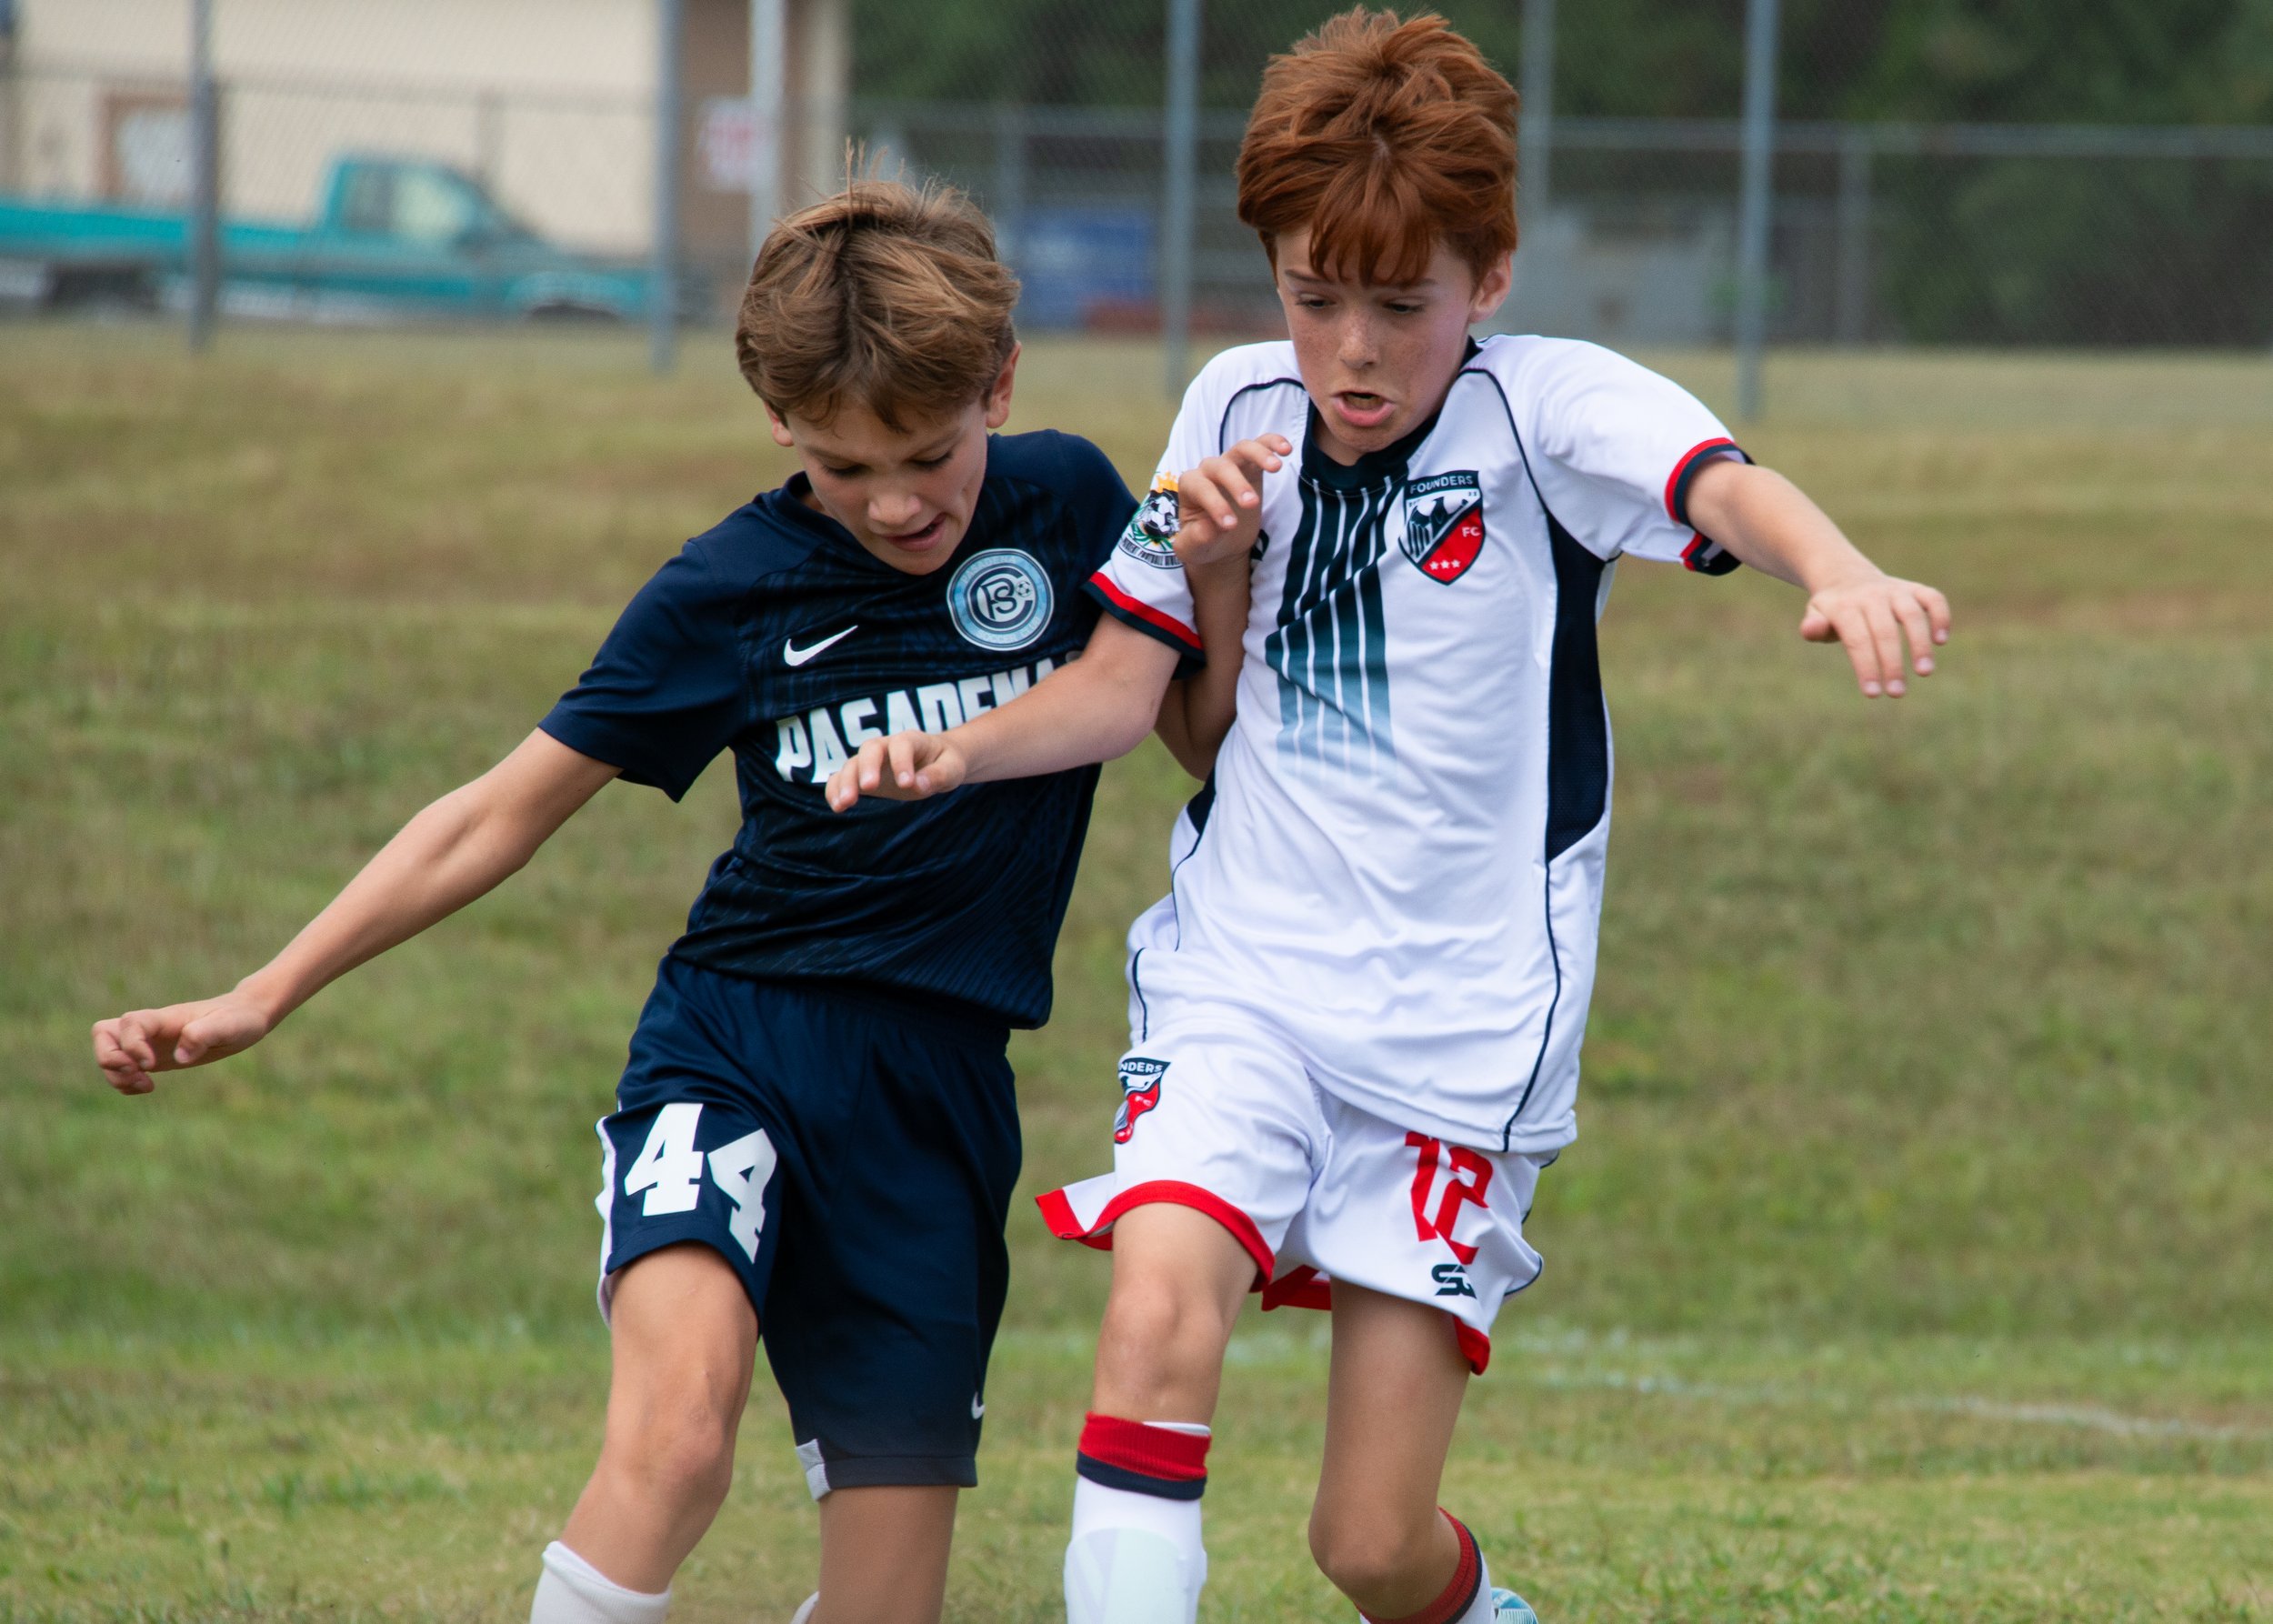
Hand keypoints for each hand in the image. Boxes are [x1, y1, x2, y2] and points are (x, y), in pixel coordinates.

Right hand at [92, 989, 277, 1095]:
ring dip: (115, 1075)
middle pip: (103, 1034)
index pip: (129, 1023)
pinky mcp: (152, 1056)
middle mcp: (151, 1028)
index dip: (131, 1045)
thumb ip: (203, 1035)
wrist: (246, 1017)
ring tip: (146, 1086)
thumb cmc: (238, 1019)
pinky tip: (148, 1088)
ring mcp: (149, 1041)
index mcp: (165, 1018)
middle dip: (109, 1059)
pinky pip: (121, 1067)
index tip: (151, 1064)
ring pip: (108, 1052)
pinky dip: (124, 1082)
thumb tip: (180, 1056)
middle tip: (138, 1074)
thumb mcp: (229, 1026)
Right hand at [827, 731, 967, 810]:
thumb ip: (939, 775)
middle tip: (868, 787)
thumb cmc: (946, 763)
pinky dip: (835, 790)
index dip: (902, 762)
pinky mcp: (862, 775)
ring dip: (845, 783)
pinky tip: (836, 806)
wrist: (936, 761)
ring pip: (852, 764)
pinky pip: (842, 778)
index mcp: (911, 740)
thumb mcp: (953, 768)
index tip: (907, 784)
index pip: (902, 745)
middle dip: (867, 767)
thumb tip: (920, 785)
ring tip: (843, 805)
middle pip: (870, 749)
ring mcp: (871, 760)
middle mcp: (887, 746)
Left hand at [1171, 435, 1291, 568]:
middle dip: (1237, 483)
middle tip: (1252, 504)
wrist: (1220, 540)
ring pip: (1242, 449)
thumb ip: (1196, 539)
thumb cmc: (1203, 541)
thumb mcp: (1194, 548)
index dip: (1215, 504)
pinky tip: (1286, 449)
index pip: (1201, 488)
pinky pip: (1261, 445)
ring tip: (1276, 467)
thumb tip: (1211, 528)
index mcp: (1190, 487)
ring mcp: (1230, 465)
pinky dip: (1272, 443)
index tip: (1231, 525)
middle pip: (1222, 466)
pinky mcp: (1251, 466)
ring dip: (1259, 455)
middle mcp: (1207, 471)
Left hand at [1800, 573, 1951, 697]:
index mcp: (1845, 607)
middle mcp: (1872, 596)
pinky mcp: (1915, 589)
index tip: (1872, 693)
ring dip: (1920, 644)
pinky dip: (1941, 616)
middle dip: (1892, 664)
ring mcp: (1896, 591)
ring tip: (1924, 672)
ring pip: (1912, 614)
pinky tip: (1941, 641)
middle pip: (1885, 631)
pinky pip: (1933, 598)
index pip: (1858, 640)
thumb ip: (1814, 626)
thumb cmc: (1833, 610)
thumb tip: (1810, 630)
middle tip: (1897, 693)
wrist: (1847, 577)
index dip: (1866, 666)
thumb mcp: (1816, 616)